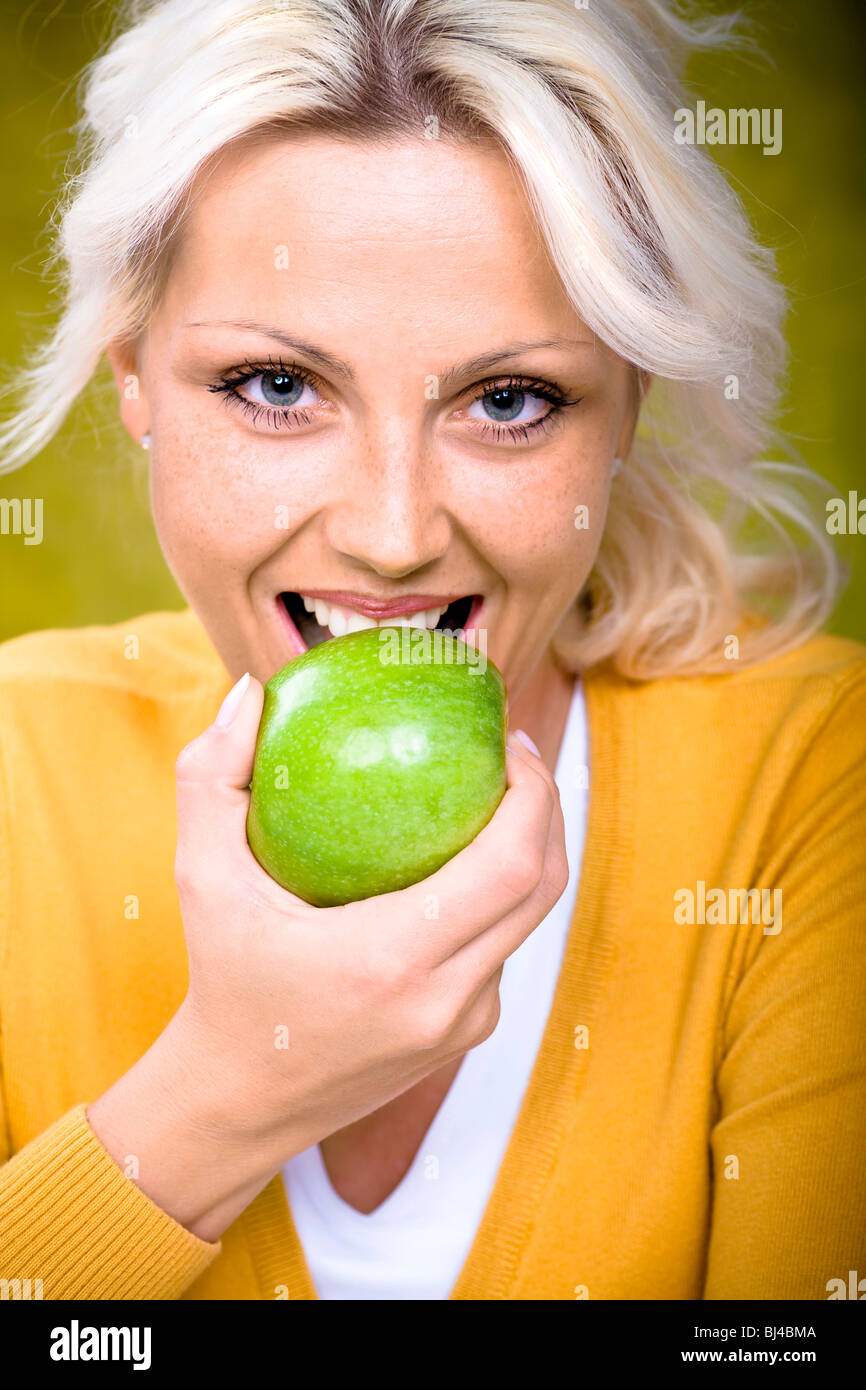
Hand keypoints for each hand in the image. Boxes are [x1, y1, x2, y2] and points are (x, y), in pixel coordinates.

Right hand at [171, 670, 569, 1160]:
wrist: (238, 1103)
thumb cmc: (222, 982)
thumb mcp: (200, 876)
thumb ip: (212, 775)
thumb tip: (253, 692)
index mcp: (393, 959)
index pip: (512, 865)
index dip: (534, 795)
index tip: (509, 740)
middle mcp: (446, 998)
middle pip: (545, 887)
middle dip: (547, 808)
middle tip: (513, 754)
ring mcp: (466, 1023)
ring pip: (533, 920)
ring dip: (531, 850)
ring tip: (498, 792)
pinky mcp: (467, 1036)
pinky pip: (503, 948)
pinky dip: (501, 894)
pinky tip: (466, 855)